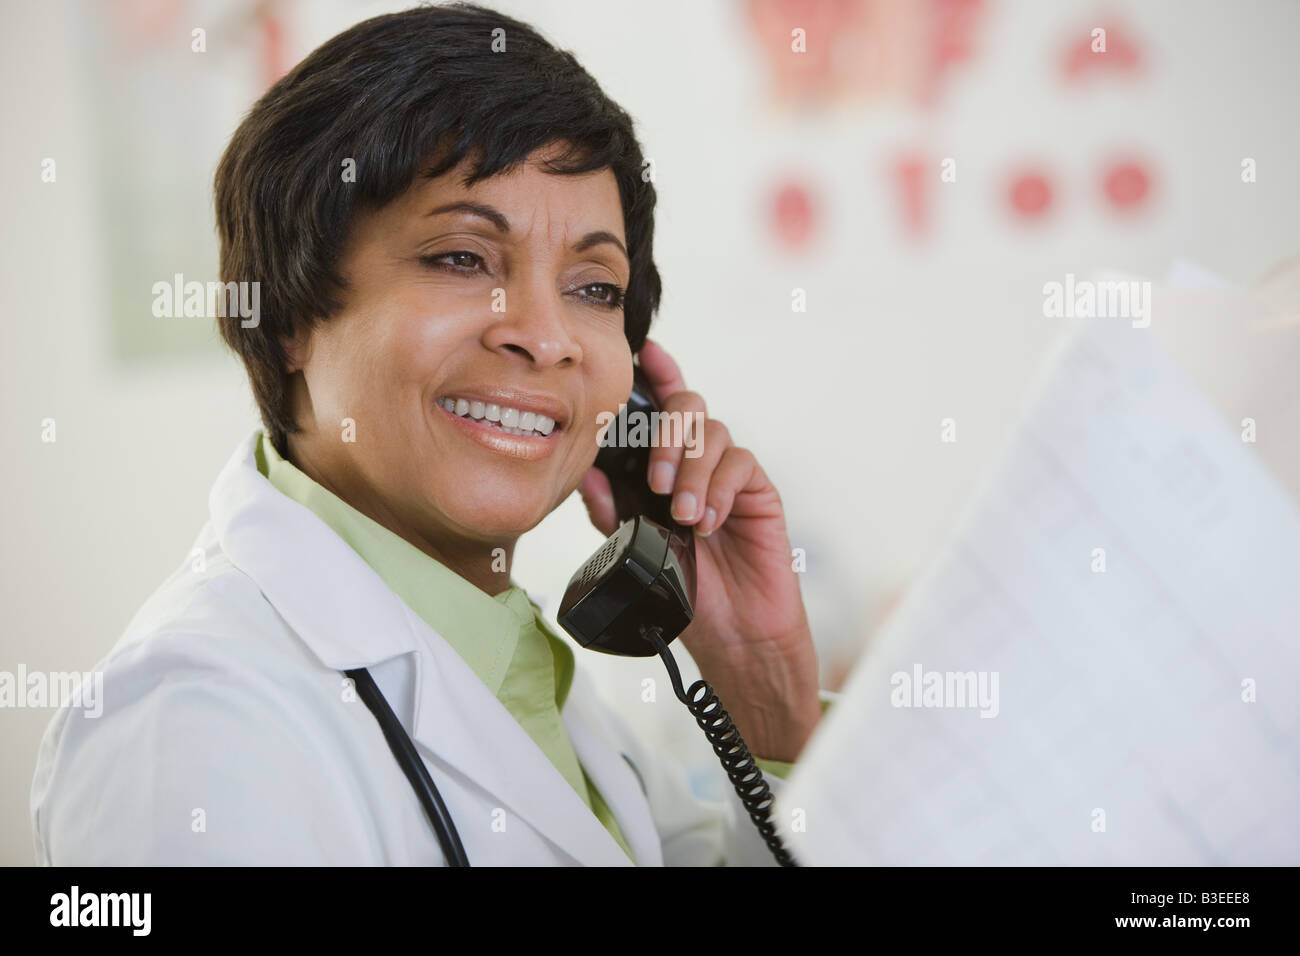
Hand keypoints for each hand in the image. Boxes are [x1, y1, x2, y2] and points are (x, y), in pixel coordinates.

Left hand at [578, 339, 820, 761]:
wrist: (732, 637)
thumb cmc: (684, 589)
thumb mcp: (635, 546)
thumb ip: (610, 506)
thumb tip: (584, 470)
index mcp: (667, 466)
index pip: (661, 408)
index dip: (657, 374)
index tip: (643, 350)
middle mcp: (699, 463)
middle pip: (689, 408)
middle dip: (667, 432)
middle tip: (653, 477)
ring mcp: (730, 476)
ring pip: (715, 435)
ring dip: (690, 469)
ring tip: (680, 513)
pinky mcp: (759, 494)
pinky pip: (741, 466)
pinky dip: (717, 489)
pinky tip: (706, 522)